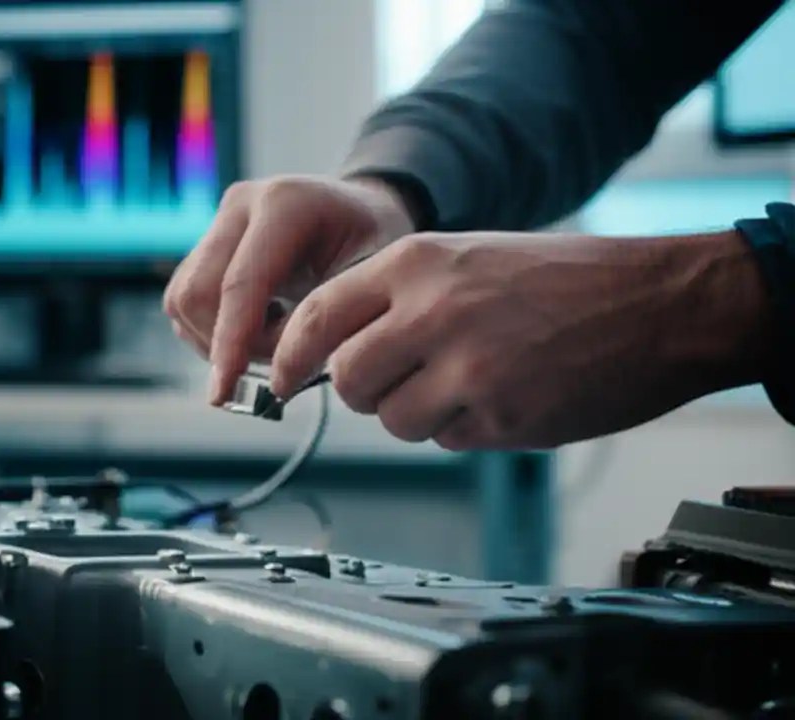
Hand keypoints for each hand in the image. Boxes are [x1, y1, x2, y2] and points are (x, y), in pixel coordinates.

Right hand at [162, 175, 417, 402]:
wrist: (363, 213)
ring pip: (183, 300)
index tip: (225, 391)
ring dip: (216, 340)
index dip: (230, 342)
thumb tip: (280, 367)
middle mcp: (241, 206)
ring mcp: (218, 224)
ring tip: (270, 343)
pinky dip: (212, 332)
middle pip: (196, 293)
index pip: (239, 284)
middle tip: (276, 363)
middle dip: (225, 343)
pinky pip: (185, 303)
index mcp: (284, 204)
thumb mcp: (369, 276)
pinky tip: (256, 330)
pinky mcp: (205, 246)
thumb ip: (322, 320)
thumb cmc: (373, 242)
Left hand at [270, 230, 772, 448]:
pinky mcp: (500, 416)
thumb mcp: (465, 257)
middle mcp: (432, 313)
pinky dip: (461, 428)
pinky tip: (501, 395)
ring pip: (392, 420)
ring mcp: (466, 368)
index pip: (316, 318)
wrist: (660, 303)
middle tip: (392, 382)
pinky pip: (445, 439)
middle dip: (361, 392)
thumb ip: (394, 297)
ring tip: (463, 382)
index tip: (283, 378)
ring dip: (415, 414)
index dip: (291, 357)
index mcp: (416, 264)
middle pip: (345, 380)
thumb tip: (331, 348)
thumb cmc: (564, 279)